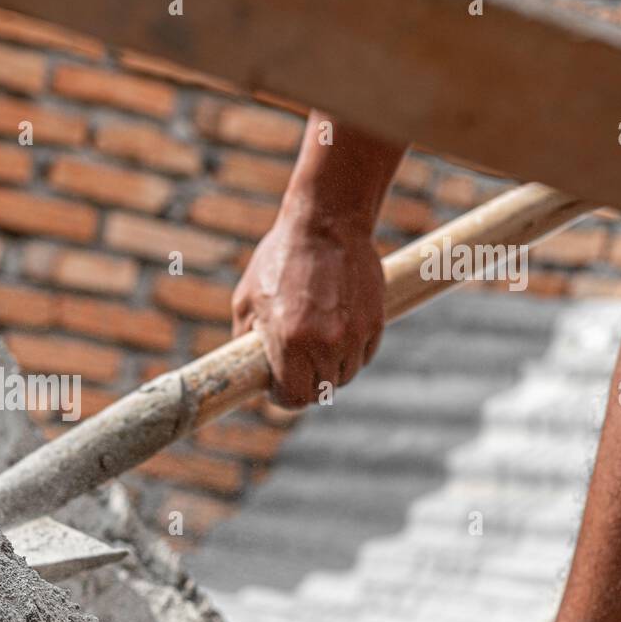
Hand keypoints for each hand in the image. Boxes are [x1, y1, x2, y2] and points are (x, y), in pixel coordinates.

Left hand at [232, 218, 385, 407]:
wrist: (326, 224)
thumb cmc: (280, 260)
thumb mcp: (246, 300)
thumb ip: (245, 341)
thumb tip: (250, 371)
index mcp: (289, 341)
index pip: (294, 397)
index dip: (283, 397)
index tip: (278, 388)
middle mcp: (324, 343)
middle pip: (321, 391)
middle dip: (306, 383)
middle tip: (296, 365)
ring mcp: (354, 334)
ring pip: (345, 375)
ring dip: (330, 367)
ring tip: (316, 342)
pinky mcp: (375, 323)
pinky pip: (364, 355)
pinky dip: (351, 351)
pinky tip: (337, 329)